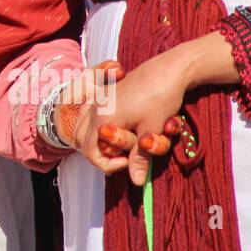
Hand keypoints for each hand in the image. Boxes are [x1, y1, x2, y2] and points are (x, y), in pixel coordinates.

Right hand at [78, 47, 194, 184]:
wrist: (169, 69)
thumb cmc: (160, 98)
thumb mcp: (151, 131)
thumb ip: (140, 157)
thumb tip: (136, 181)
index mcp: (103, 119)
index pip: (91, 152)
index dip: (108, 165)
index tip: (128, 163)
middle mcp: (95, 108)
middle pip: (81, 140)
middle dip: (97, 153)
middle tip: (120, 156)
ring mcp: (99, 99)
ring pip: (81, 126)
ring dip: (93, 139)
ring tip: (114, 145)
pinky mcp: (106, 93)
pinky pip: (88, 114)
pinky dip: (94, 125)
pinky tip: (112, 127)